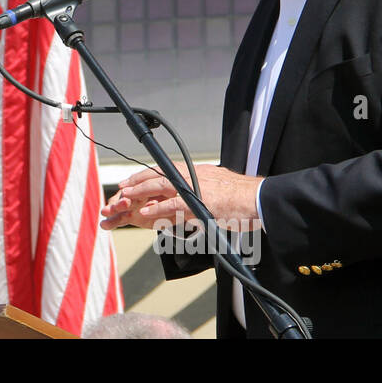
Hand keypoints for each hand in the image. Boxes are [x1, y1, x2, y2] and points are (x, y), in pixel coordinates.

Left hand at [99, 162, 262, 230]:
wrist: (259, 199)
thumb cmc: (242, 197)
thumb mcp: (217, 186)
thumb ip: (201, 189)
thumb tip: (191, 196)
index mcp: (196, 171)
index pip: (165, 169)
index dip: (146, 174)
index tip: (133, 179)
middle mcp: (193, 176)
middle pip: (158, 174)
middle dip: (138, 180)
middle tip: (122, 186)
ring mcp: (194, 188)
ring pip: (160, 186)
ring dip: (141, 191)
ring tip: (125, 197)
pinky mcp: (198, 202)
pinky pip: (172, 205)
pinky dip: (156, 209)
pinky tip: (144, 213)